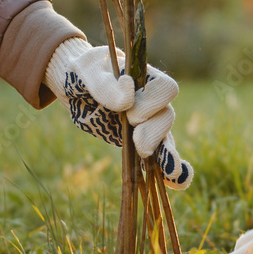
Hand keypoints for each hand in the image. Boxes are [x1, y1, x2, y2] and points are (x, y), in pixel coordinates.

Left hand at [45, 38, 192, 188]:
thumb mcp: (87, 71)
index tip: (129, 111)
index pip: (166, 89)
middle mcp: (153, 101)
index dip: (152, 103)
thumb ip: (104, 85)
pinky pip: (162, 155)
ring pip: (166, 138)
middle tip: (138, 142)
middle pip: (167, 117)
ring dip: (163, 153)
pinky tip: (177, 181)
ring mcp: (149, 122)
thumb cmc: (84, 73)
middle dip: (153, 132)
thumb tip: (127, 99)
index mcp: (146, 78)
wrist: (76, 87)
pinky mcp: (142, 141)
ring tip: (158, 165)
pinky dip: (171, 169)